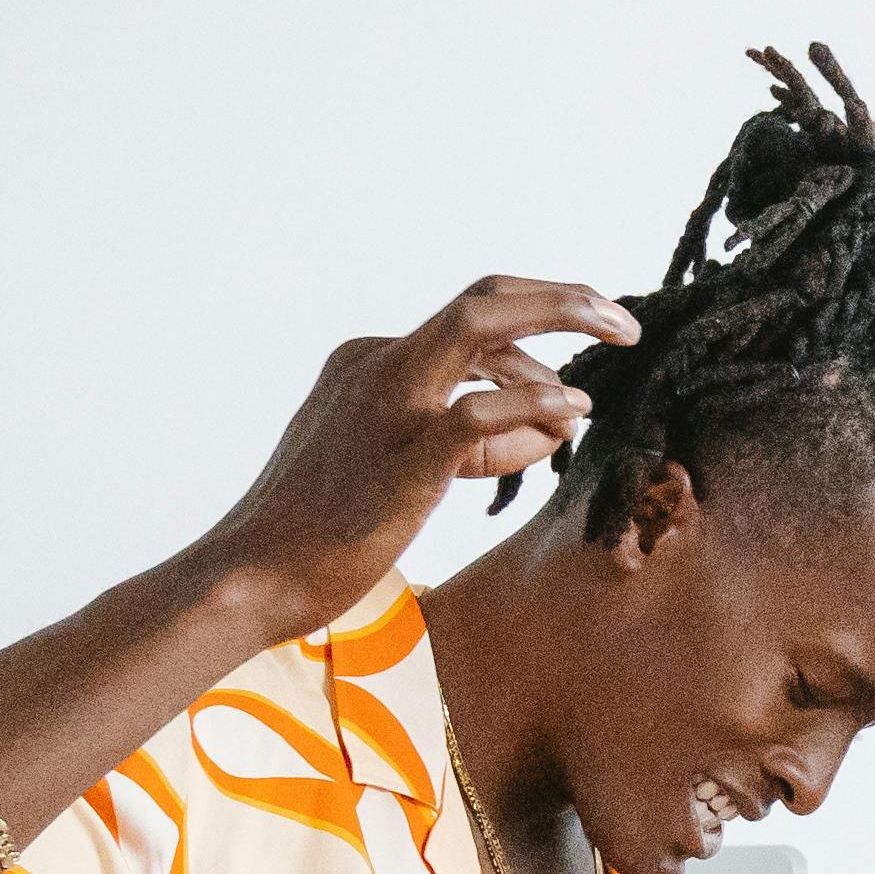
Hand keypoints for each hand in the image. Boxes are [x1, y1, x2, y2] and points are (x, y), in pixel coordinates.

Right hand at [195, 277, 641, 626]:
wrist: (250, 576)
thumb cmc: (320, 532)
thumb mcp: (392, 467)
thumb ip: (464, 442)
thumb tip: (550, 421)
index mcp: (366, 362)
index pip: (466, 332)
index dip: (529, 355)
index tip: (567, 387)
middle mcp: (375, 365)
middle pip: (482, 300)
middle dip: (561, 297)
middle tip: (624, 318)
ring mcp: (386, 404)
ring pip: (479, 324)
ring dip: (560, 317)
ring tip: (620, 341)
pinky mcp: (401, 455)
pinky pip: (477, 411)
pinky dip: (533, 402)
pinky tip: (570, 412)